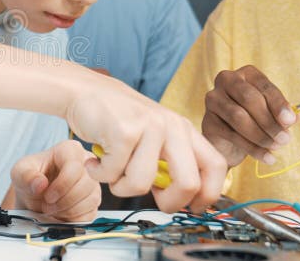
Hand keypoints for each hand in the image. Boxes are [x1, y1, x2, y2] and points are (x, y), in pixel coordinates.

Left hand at [9, 140, 100, 221]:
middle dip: (65, 200)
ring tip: (52, 209)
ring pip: (91, 199)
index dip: (62, 185)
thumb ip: (26, 176)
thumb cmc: (30, 179)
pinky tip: (61, 214)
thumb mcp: (19, 173)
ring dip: (69, 210)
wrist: (33, 198)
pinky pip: (92, 212)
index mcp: (69, 150)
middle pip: (86, 184)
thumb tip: (40, 184)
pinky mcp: (94, 201)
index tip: (47, 196)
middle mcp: (85, 164)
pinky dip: (74, 217)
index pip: (75, 166)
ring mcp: (92, 183)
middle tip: (47, 206)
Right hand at [65, 71, 226, 213]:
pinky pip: (112, 174)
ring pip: (141, 184)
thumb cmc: (114, 119)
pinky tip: (94, 161)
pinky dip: (98, 174)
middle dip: (170, 203)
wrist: (83, 91)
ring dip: (120, 187)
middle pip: (188, 183)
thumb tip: (179, 200)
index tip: (192, 207)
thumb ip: (168, 162)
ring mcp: (149, 127)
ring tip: (110, 170)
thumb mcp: (152, 136)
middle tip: (154, 201)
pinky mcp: (123, 132)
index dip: (208, 195)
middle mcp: (171, 126)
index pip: (216, 166)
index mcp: (183, 129)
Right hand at [203, 65, 295, 167]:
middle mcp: (226, 81)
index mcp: (246, 74)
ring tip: (276, 147)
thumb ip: (283, 114)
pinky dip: (252, 148)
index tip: (290, 121)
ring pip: (238, 117)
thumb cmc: (255, 121)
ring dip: (261, 135)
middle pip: (249, 98)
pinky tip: (267, 157)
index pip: (264, 86)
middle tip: (284, 139)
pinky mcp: (207, 121)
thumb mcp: (273, 115)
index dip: (278, 104)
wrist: (230, 141)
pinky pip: (231, 135)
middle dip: (269, 121)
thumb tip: (296, 116)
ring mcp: (213, 100)